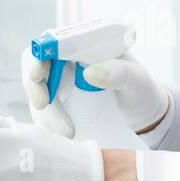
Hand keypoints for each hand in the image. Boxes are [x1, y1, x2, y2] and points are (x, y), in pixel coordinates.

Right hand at [22, 46, 169, 137]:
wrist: (144, 114)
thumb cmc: (142, 89)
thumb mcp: (136, 80)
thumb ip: (118, 73)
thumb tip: (89, 72)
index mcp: (83, 45)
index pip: (50, 43)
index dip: (38, 56)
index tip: (37, 75)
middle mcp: (67, 61)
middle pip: (36, 68)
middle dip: (35, 88)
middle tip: (43, 106)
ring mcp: (62, 83)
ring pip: (39, 93)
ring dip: (45, 113)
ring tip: (67, 133)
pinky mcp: (61, 104)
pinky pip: (45, 112)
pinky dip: (47, 123)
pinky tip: (60, 137)